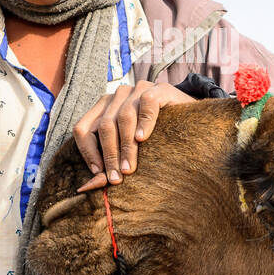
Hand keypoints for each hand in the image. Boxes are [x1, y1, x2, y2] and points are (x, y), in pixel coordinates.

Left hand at [73, 79, 194, 191]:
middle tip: (117, 178)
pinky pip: (146, 104)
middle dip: (109, 155)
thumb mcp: (130, 147)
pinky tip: (143, 139)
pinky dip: (143, 123)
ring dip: (125, 146)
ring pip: (123, 117)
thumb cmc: (156, 137)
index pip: (83, 129)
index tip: (98, 173)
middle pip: (103, 126)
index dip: (87, 152)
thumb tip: (88, 185)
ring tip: (129, 168)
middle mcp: (117, 96)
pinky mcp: (158, 89)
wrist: (190, 120)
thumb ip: (112, 159)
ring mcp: (137, 89)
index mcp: (103, 108)